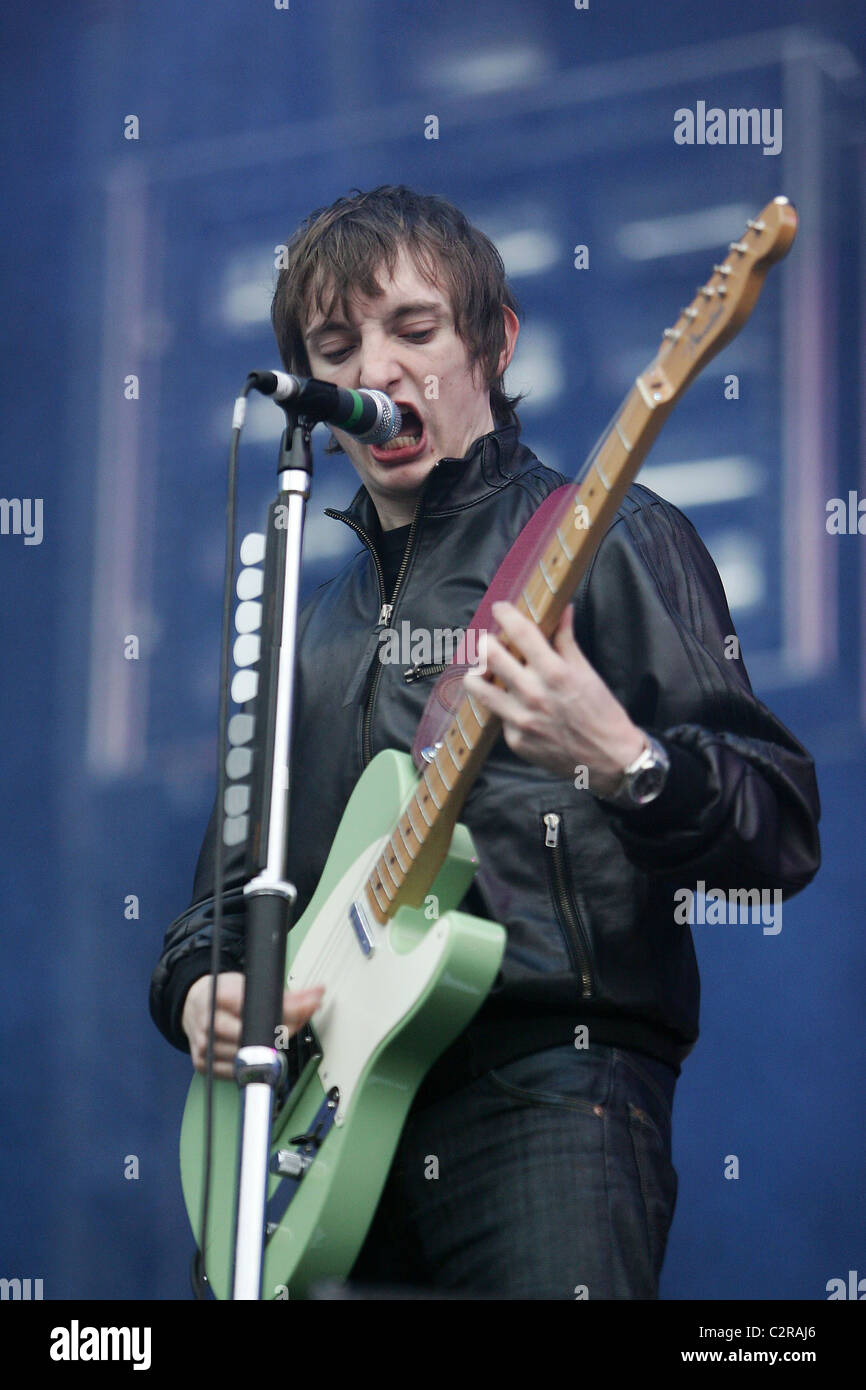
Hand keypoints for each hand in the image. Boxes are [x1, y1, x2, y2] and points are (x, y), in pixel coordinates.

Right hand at [181, 971, 324, 1078]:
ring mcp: (205, 1046)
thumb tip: (315, 996)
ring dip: (269, 1053)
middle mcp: (210, 1023)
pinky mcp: (203, 1065)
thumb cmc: (223, 994)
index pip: (258, 1008)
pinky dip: (252, 1066)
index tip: (304, 1011)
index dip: (286, 1013)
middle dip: (282, 1033)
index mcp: (220, 997)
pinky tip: (259, 1056)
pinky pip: (234, 1073)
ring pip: (246, 1057)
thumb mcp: (249, 984)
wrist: (194, 1005)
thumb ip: (282, 994)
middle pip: (253, 1035)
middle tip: (295, 1026)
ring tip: (279, 1041)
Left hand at [463, 600, 645, 795]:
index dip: (505, 614)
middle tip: (490, 642)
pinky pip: (497, 715)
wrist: (610, 760)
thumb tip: (562, 610)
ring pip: (477, 686)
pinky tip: (512, 705)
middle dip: (486, 642)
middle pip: (489, 655)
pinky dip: (502, 706)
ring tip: (484, 671)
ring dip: (478, 673)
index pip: (521, 632)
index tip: (499, 608)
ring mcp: (520, 719)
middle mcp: (533, 694)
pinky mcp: (515, 740)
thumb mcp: (587, 672)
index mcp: (555, 672)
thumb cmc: (602, 713)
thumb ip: (567, 640)